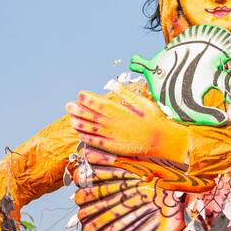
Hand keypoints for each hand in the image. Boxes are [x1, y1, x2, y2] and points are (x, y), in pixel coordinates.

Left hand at [67, 86, 187, 165]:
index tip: (80, 95)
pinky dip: (88, 138)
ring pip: (91, 129)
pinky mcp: (114, 147)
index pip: (98, 102)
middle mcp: (112, 123)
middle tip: (68, 106)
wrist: (162, 140)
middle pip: (90, 115)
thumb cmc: (154, 119)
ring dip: (80, 124)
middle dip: (78, 110)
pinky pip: (97, 142)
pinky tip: (81, 135)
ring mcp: (111, 135)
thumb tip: (114, 84)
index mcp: (118, 110)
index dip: (87, 99)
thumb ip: (126, 94)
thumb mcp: (142, 102)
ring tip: (71, 120)